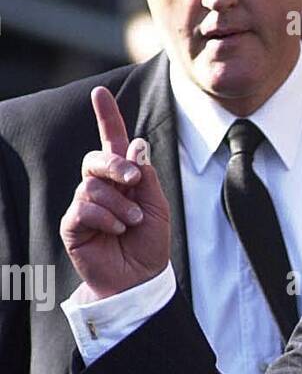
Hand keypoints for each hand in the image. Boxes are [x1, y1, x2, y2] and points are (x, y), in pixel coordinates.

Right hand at [60, 86, 171, 298]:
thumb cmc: (149, 245)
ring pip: (92, 185)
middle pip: (96, 159)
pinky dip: (105, 218)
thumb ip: (147, 177)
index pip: (112, 143)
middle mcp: (101, 188)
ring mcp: (84, 205)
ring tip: (131, 224)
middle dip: (116, 166)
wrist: (139, 280)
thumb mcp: (157, 207)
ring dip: (118, 205)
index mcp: (123, 180)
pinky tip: (116, 231)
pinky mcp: (73, 224)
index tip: (99, 93)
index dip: (107, 118)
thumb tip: (136, 145)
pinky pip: (83, 208)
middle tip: (133, 182)